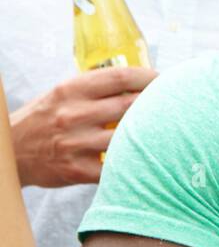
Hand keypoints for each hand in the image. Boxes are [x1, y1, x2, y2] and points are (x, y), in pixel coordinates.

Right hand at [10, 67, 157, 186]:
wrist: (11, 152)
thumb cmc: (45, 119)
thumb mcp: (62, 94)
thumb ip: (96, 88)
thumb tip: (141, 80)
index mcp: (71, 90)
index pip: (121, 77)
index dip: (150, 77)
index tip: (165, 80)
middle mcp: (73, 114)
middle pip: (132, 105)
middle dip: (157, 104)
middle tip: (173, 105)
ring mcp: (75, 143)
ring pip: (129, 136)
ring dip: (149, 133)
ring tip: (164, 131)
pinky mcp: (78, 169)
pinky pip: (118, 164)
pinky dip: (134, 159)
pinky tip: (144, 155)